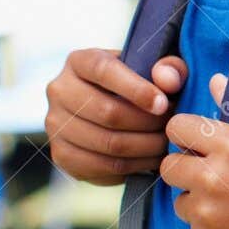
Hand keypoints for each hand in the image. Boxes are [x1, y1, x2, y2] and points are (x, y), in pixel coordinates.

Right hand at [45, 49, 186, 184]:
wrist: (116, 108)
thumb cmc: (141, 83)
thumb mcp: (157, 67)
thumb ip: (170, 68)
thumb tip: (168, 81)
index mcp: (79, 61)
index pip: (104, 71)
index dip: (137, 89)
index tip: (163, 104)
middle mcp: (59, 90)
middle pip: (107, 113)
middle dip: (148, 123)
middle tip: (173, 127)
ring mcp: (55, 124)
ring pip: (107, 143)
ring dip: (145, 147)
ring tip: (167, 143)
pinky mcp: (60, 154)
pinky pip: (100, 167)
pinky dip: (132, 166)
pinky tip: (151, 159)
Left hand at [161, 73, 228, 228]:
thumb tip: (215, 80)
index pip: (178, 128)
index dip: (187, 135)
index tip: (200, 145)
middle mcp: (211, 178)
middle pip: (168, 166)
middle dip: (186, 169)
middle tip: (214, 177)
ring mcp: (205, 215)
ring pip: (180, 201)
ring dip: (198, 202)